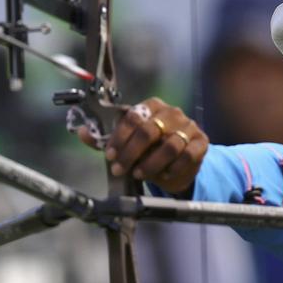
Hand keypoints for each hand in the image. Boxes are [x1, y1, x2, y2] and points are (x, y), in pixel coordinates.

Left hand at [80, 97, 208, 194]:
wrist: (178, 164)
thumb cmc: (150, 149)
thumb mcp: (127, 143)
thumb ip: (105, 138)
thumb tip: (81, 132)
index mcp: (151, 106)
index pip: (133, 116)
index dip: (119, 137)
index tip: (110, 155)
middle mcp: (171, 113)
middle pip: (149, 131)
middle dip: (131, 153)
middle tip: (120, 169)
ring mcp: (189, 127)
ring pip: (169, 145)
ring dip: (150, 164)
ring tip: (138, 174)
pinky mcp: (201, 143)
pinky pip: (187, 156)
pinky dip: (172, 169)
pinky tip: (163, 176)